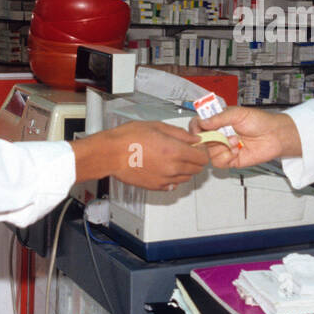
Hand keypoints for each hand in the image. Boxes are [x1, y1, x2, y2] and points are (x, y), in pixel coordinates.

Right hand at [75, 120, 210, 190]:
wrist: (110, 154)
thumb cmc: (128, 138)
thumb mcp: (157, 126)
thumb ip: (179, 134)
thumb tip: (193, 138)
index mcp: (175, 151)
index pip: (202, 157)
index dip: (202, 151)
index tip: (198, 146)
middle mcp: (173, 168)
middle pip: (197, 169)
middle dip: (196, 160)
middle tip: (188, 151)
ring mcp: (164, 179)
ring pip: (186, 178)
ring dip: (185, 169)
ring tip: (174, 158)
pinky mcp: (155, 187)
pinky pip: (172, 185)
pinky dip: (173, 178)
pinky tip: (165, 168)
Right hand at [188, 106, 301, 168]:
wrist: (275, 136)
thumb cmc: (260, 121)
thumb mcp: (238, 114)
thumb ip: (219, 118)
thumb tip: (202, 122)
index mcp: (219, 121)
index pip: (199, 125)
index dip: (196, 128)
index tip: (199, 129)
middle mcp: (219, 135)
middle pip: (201, 141)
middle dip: (210, 139)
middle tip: (220, 136)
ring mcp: (224, 148)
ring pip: (209, 153)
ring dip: (222, 147)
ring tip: (235, 141)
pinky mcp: (230, 160)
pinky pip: (219, 162)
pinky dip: (226, 157)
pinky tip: (237, 150)